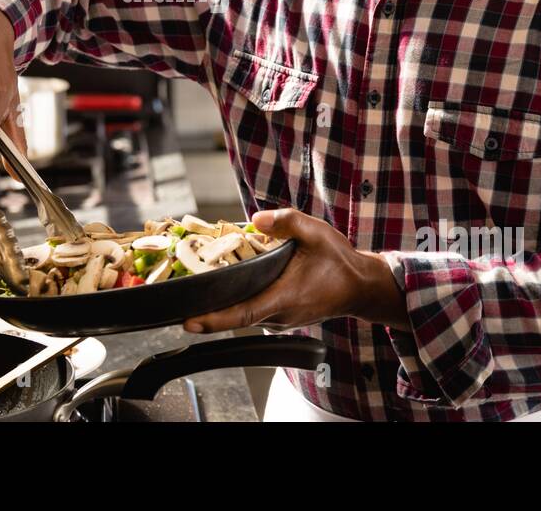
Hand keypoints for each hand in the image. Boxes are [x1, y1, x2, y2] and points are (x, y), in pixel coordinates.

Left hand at [182, 209, 408, 332]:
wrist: (361, 287)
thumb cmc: (340, 262)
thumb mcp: (316, 232)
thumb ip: (286, 222)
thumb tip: (254, 219)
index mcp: (284, 298)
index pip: (242, 313)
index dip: (213, 319)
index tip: (188, 321)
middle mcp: (279, 316)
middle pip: (235, 314)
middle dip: (208, 305)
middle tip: (179, 292)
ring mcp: (280, 321)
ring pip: (244, 313)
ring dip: (224, 301)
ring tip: (199, 284)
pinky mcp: (281, 319)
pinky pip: (253, 311)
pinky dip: (239, 299)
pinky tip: (230, 283)